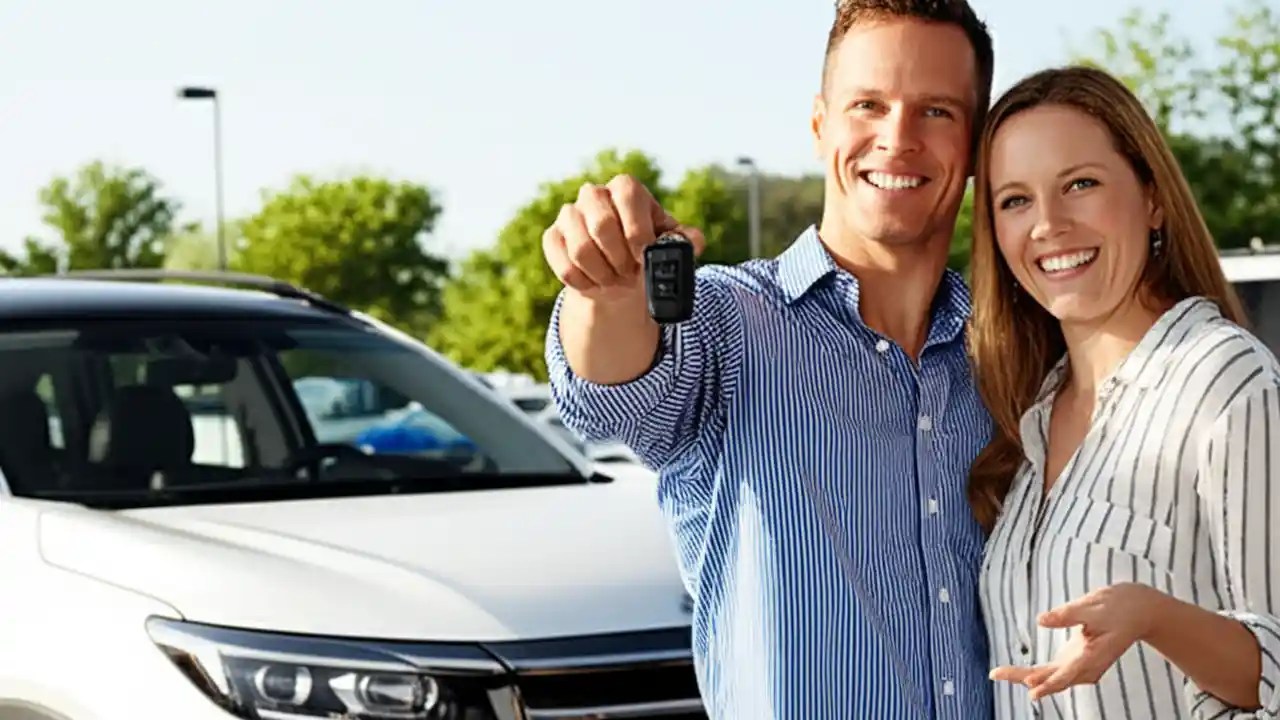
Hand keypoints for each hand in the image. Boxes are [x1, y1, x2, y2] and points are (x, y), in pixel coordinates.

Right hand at [542, 174, 704, 300]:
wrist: (618, 275)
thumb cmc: (646, 252)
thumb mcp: (669, 245)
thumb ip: (684, 240)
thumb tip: (693, 240)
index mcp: (626, 189)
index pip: (627, 194)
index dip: (636, 228)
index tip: (644, 255)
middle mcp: (594, 194)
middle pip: (601, 223)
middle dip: (619, 257)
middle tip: (629, 273)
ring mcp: (569, 215)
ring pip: (580, 248)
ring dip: (602, 274)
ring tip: (614, 281)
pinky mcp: (553, 237)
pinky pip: (564, 264)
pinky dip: (583, 283)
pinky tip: (595, 285)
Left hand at [989, 582, 1165, 700]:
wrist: (1140, 611)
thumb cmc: (1119, 606)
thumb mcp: (1093, 606)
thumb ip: (1066, 615)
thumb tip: (1041, 620)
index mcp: (1094, 656)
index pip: (1068, 674)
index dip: (1049, 682)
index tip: (1031, 688)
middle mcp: (1088, 666)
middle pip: (1052, 678)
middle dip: (1023, 677)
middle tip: (994, 673)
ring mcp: (1084, 665)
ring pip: (1052, 676)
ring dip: (1027, 676)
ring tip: (999, 673)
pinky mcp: (1079, 659)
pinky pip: (1056, 671)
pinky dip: (1039, 673)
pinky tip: (1021, 675)